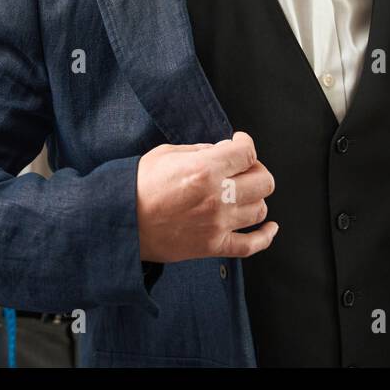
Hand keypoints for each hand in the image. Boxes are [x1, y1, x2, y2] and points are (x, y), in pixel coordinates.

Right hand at [135, 132, 278, 262]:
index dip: (246, 144)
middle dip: (256, 170)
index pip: (248, 153)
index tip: (239, 143)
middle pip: (264, 181)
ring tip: (242, 193)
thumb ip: (200, 151)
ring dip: (255, 198)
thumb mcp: (167, 153)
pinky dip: (265, 236)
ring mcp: (217, 224)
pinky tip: (269, 228)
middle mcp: (217, 197)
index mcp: (206, 169)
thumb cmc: (138, 186)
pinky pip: (251, 245)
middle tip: (242, 168)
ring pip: (260, 209)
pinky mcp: (212, 246)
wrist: (120, 222)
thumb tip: (221, 151)